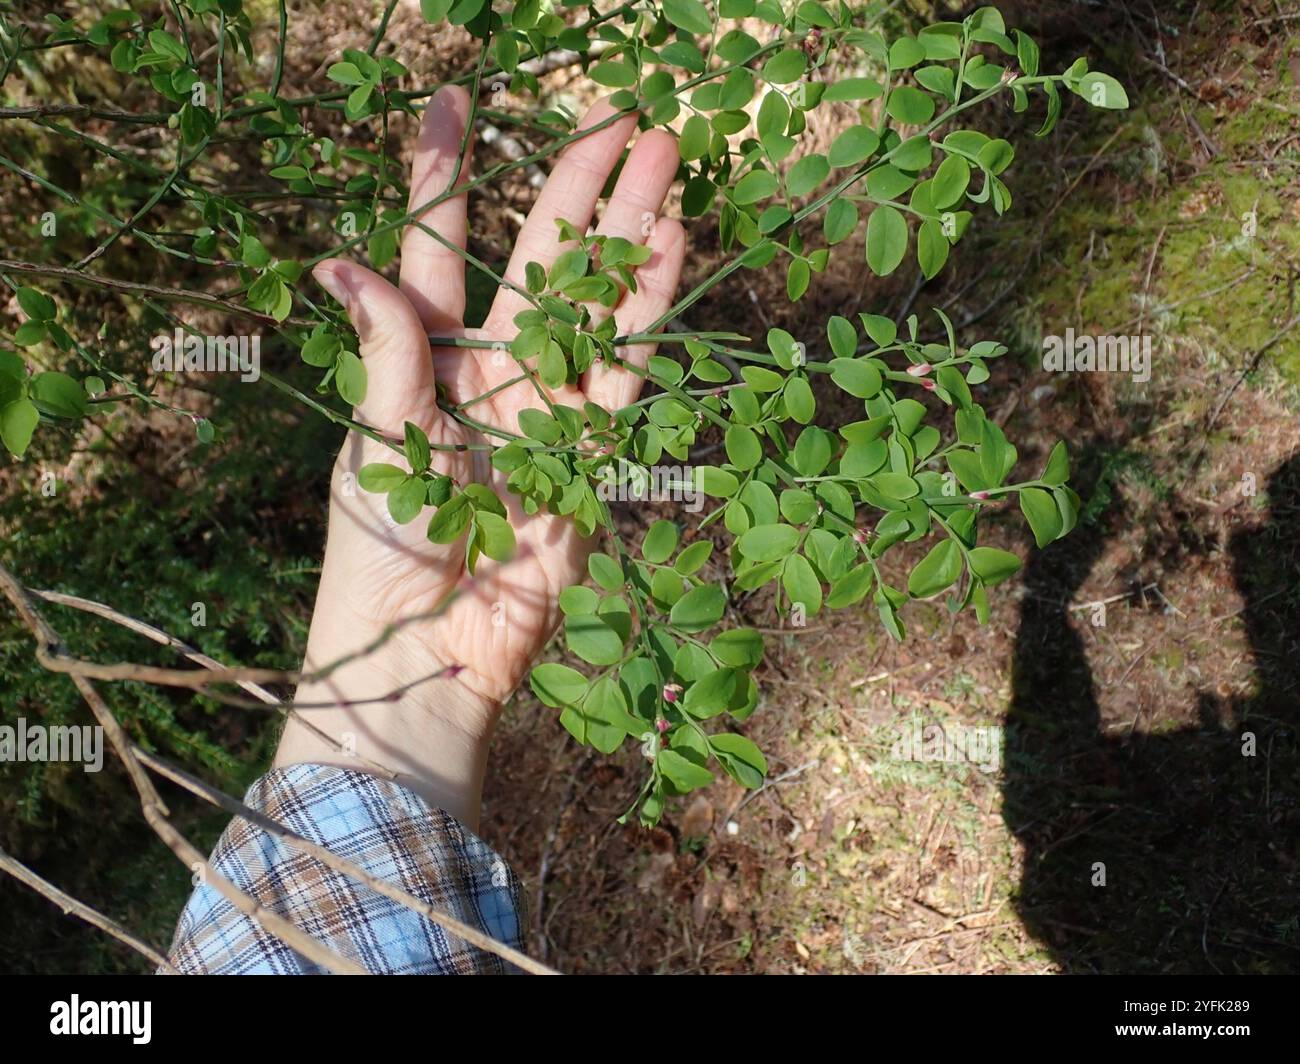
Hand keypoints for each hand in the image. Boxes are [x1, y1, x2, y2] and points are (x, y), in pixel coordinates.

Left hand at [274, 86, 685, 827]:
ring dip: (631, 233)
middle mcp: (496, 371)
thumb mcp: (373, 444)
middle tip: (622, 115)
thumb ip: (386, 352)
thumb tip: (343, 262)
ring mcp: (552, 407)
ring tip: (666, 158)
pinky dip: (650, 308)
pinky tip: (672, 246)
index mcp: (427, 358)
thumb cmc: (378, 552)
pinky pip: (627, 367)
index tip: (452, 99)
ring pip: (599, 302)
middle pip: (543, 260)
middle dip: (579, 187)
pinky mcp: (595, 451)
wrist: (426, 653)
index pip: (439, 245)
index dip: (444, 174)